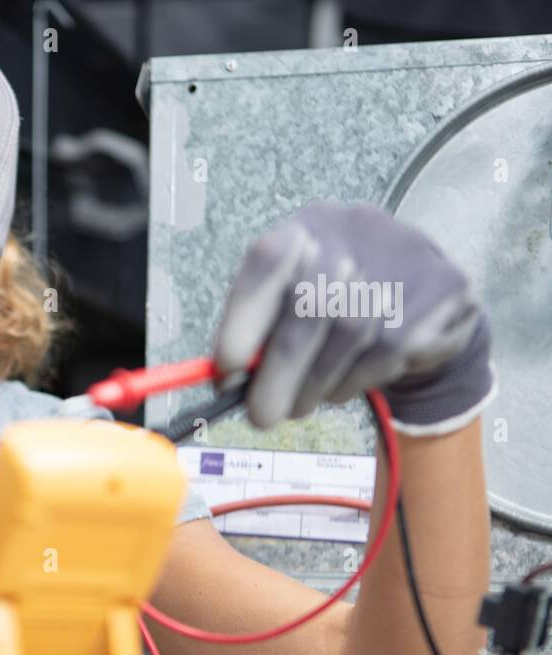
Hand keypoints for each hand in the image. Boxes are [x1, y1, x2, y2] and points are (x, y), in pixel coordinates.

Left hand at [214, 202, 494, 433]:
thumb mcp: (288, 303)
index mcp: (305, 227)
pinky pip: (388, 350)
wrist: (425, 297)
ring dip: (315, 384)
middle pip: (310, 306)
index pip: (267, 261)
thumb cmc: (335, 304)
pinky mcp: (441, 290)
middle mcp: (354, 231)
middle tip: (261, 417)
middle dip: (279, 373)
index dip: (244, 318)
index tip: (225, 368)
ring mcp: (403, 257)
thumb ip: (256, 332)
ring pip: (349, 333)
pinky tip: (340, 387)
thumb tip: (224, 377)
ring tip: (299, 405)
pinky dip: (353, 381)